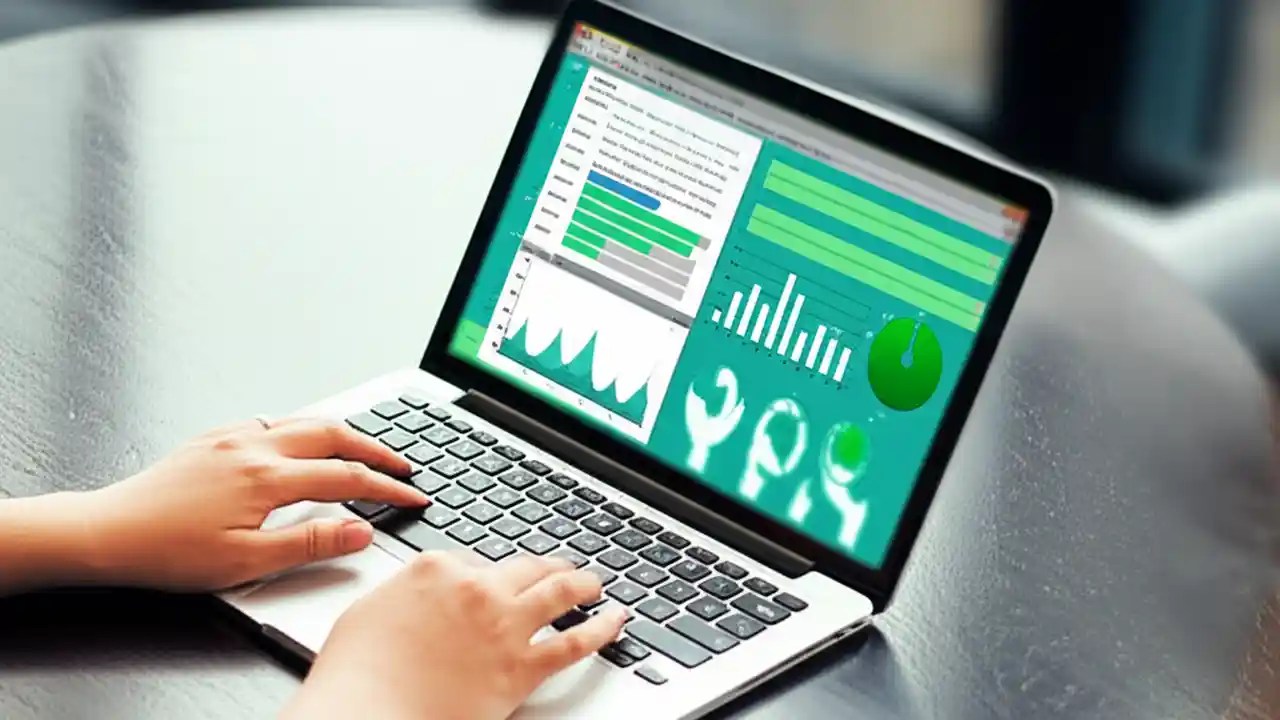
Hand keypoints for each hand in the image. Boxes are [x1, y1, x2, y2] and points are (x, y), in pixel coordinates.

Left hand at [74, 417, 427, 590]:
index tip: (414, 495)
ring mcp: (231, 438)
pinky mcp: (212, 440)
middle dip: (375, 448)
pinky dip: (300, 429)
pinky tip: (299, 443)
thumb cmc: (168, 552)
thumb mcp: (247, 561)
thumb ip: (311, 541)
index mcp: (267, 477)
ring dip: (342, 434)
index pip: (347, 477)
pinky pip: (270, 422)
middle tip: (402, 463)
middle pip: (333, 434)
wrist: (106, 534)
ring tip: (364, 449)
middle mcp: (253, 447)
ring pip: (303, 421)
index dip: (388, 488)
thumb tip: (361, 530)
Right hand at [282, 553, 626, 719]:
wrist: (363, 712)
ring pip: (559, 592)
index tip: (496, 578)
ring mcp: (503, 625)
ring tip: (594, 584)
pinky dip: (602, 629)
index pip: (477, 558)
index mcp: (436, 568)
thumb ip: (404, 594)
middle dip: (547, 567)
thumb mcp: (369, 611)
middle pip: (525, 567)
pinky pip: (575, 642)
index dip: (489, 571)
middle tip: (560, 569)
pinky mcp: (521, 667)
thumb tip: (417, 596)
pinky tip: (614, 621)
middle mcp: (477, 588)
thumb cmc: (355, 672)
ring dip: (583, 584)